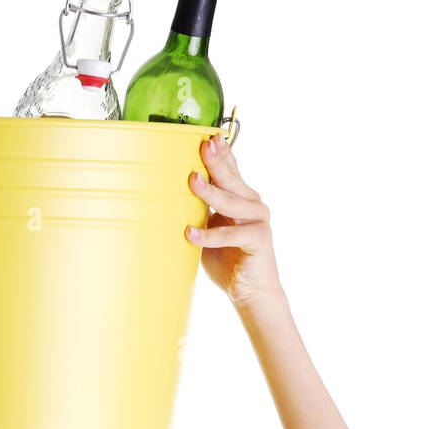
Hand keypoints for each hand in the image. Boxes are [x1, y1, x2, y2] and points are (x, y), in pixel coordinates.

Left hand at [186, 135, 283, 310]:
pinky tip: (190, 233)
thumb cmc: (229, 261)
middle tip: (203, 145)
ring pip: (231, 201)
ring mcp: (258, 220)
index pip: (231, 170)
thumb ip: (200, 214)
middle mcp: (253, 205)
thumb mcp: (210, 231)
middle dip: (216, 161)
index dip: (221, 153)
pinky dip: (209, 235)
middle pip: (232, 178)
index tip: (208, 136)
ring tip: (192, 182)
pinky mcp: (259, 238)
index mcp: (242, 199)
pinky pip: (230, 234)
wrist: (250, 292)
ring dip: (210, 192)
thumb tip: (170, 199)